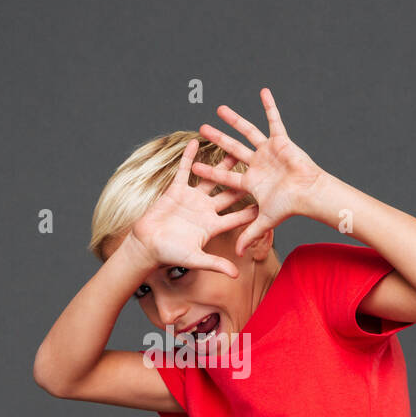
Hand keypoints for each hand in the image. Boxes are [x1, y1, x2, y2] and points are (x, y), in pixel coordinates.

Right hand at [129, 139, 260, 277]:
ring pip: (210, 177)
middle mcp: (206, 209)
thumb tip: (236, 274)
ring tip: (234, 148)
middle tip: (260, 168)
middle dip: (243, 180)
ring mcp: (192, 198)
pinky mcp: (176, 190)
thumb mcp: (195, 259)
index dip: (252, 210)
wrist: (146, 245)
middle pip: (229, 192)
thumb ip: (215, 264)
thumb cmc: (170, 254)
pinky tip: (196, 142)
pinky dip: (189, 157)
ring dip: (221, 164)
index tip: (269, 201)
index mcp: (213, 226)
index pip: (237, 216)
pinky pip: (184, 170)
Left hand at [191, 87, 327, 255]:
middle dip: (217, 140)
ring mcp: (268, 151)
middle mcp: (258, 164)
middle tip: (201, 130)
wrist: (310, 194)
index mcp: (251, 181)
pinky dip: (270, 105)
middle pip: (232, 150)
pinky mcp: (281, 141)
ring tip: (219, 109)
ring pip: (247, 132)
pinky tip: (262, 91)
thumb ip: (251, 233)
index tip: (194, 166)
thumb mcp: (265, 220)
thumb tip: (239, 253)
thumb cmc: (291, 206)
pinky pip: (274, 119)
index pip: (225, 176)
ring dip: (234, 120)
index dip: (210, 171)